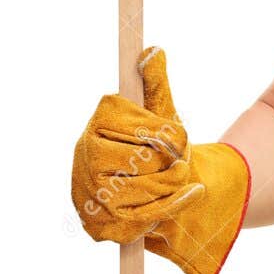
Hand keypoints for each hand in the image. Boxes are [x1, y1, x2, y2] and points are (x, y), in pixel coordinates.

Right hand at [70, 47, 249, 273]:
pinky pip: (142, 218)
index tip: (179, 138)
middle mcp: (85, 152)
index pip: (144, 128)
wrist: (158, 189)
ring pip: (143, 190)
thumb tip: (152, 51)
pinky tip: (188, 196)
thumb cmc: (161, 148)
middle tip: (176, 164)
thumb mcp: (164, 114)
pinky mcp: (96, 222)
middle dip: (171, 165)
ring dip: (171, 188)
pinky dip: (172, 208)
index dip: (167, 137)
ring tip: (174, 182)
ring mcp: (86, 189)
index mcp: (100, 121)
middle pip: (143, 162)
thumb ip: (156, 84)